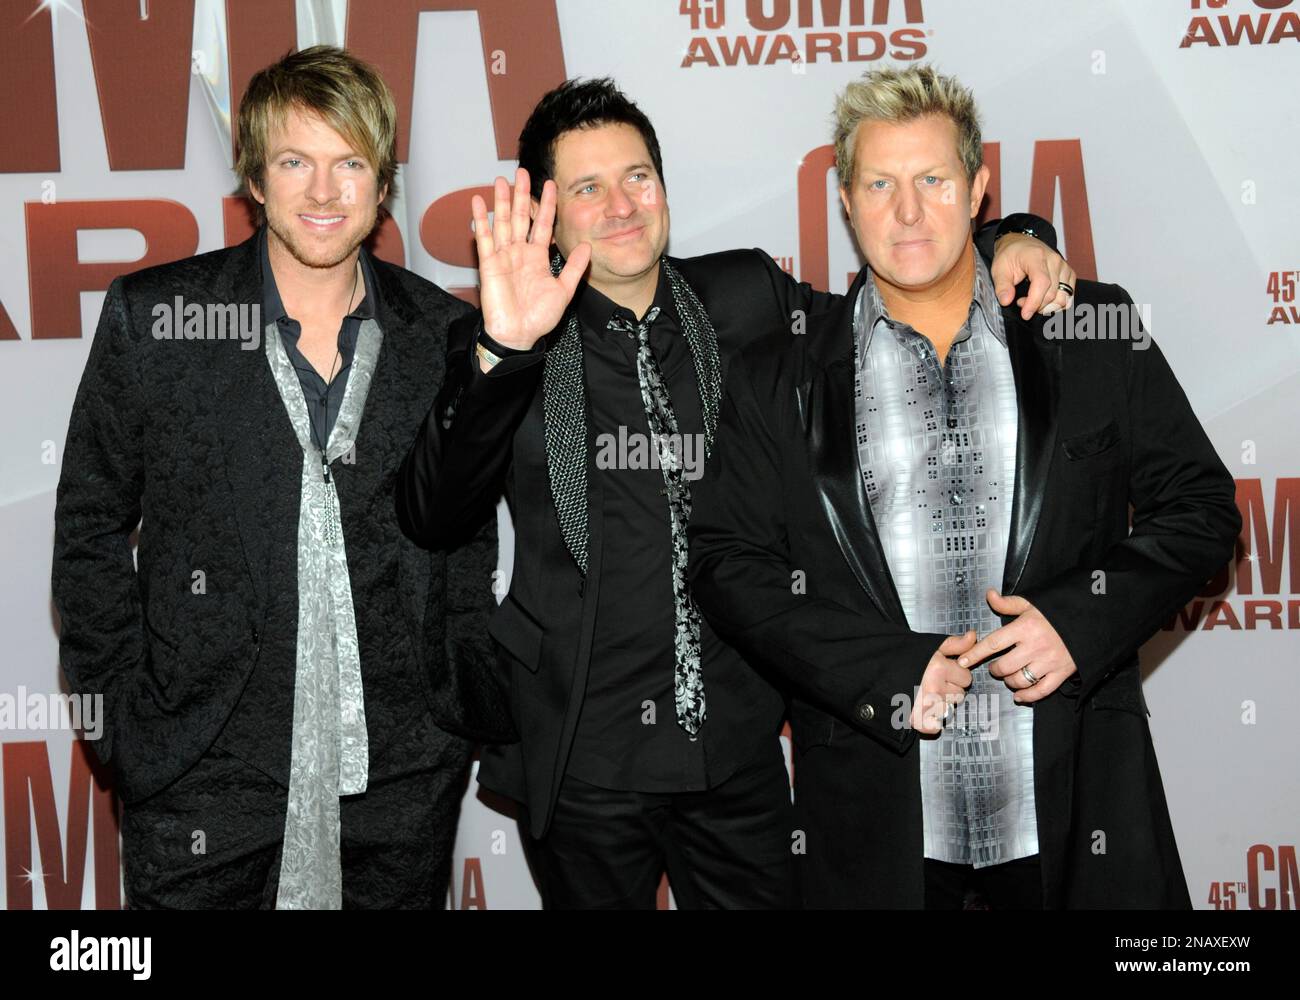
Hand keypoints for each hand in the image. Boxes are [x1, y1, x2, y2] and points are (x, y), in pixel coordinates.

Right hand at [471, 167, 590, 352]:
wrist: (519, 335)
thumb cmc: (540, 317)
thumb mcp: (564, 290)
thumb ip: (574, 267)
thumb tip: (588, 246)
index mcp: (538, 257)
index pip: (542, 224)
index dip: (546, 204)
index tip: (551, 184)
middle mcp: (520, 252)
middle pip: (520, 217)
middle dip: (521, 194)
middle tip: (521, 172)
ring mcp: (503, 256)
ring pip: (503, 222)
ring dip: (502, 201)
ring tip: (501, 180)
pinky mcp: (489, 264)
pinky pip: (485, 238)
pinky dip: (481, 220)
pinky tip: (479, 203)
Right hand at [909, 630, 975, 734]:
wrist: (874, 668)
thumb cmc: (900, 657)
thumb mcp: (929, 646)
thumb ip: (954, 644)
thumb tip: (972, 637)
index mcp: (938, 668)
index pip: (966, 678)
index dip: (955, 674)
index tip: (943, 672)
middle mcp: (934, 688)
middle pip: (959, 694)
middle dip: (949, 689)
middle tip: (931, 682)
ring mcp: (926, 706)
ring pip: (948, 709)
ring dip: (939, 704)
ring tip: (923, 694)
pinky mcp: (916, 720)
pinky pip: (934, 727)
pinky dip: (931, 722)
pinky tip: (924, 711)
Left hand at [958, 590, 1076, 703]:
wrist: (1090, 620)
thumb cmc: (1058, 612)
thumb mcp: (1032, 604)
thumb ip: (1008, 603)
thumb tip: (989, 595)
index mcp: (1025, 627)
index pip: (993, 643)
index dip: (976, 653)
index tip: (964, 660)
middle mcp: (1035, 646)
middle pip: (1004, 666)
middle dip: (995, 669)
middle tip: (995, 667)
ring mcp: (1048, 662)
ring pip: (1020, 680)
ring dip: (1009, 681)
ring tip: (1008, 676)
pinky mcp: (1061, 673)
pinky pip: (1041, 691)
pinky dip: (1028, 696)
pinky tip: (1019, 696)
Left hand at [990, 232, 1076, 320]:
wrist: (1021, 243)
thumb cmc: (1010, 255)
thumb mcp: (998, 269)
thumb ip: (1002, 286)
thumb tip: (1006, 301)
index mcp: (1037, 257)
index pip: (1042, 283)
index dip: (1034, 302)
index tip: (1025, 314)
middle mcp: (1054, 260)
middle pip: (1052, 293)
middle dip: (1036, 306)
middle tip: (1020, 303)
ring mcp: (1064, 267)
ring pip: (1063, 297)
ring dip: (1047, 306)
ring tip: (1031, 301)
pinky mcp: (1068, 273)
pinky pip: (1069, 296)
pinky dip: (1057, 303)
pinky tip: (1043, 301)